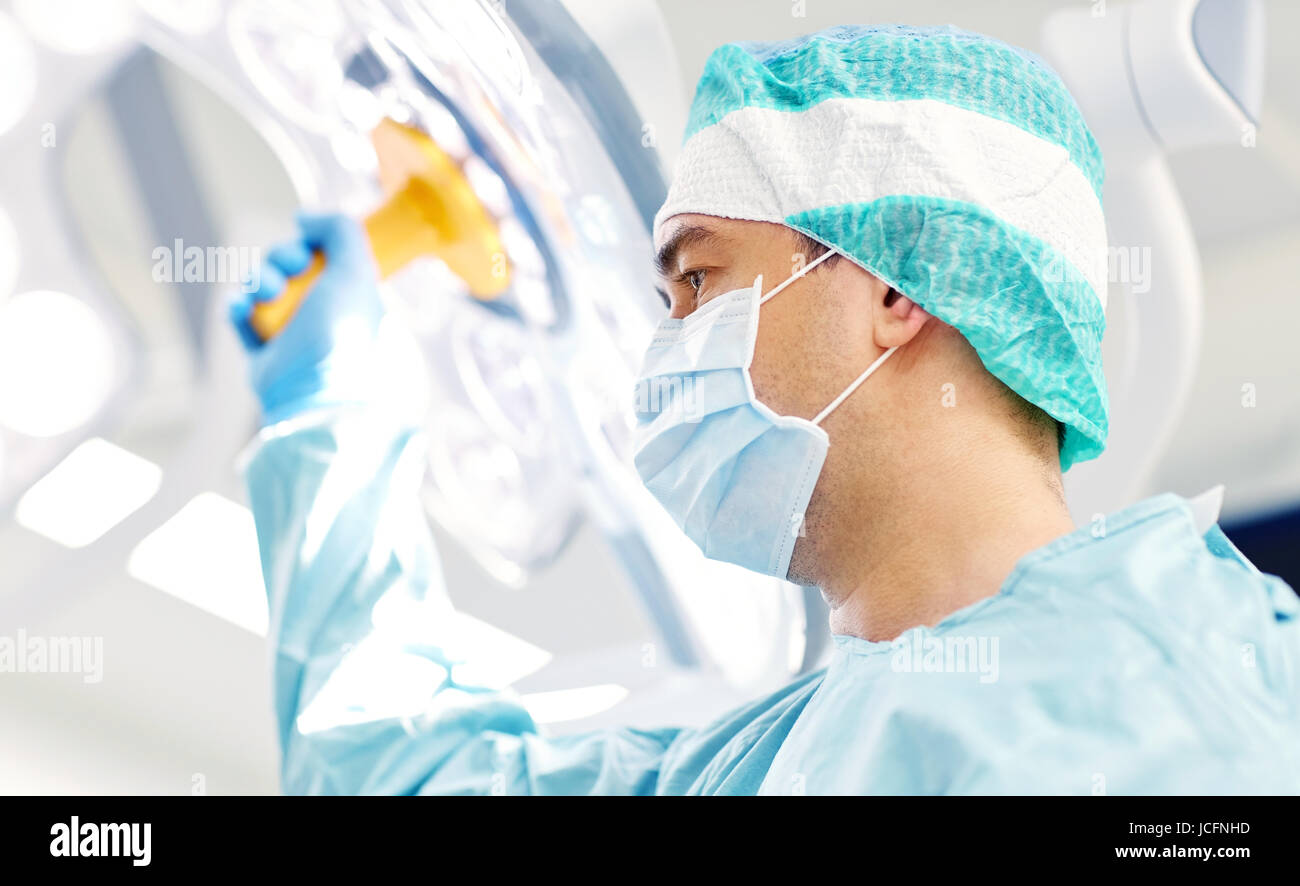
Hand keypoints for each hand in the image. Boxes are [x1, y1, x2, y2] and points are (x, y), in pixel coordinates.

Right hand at [230, 212, 384, 423]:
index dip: (313, 244)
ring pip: (263, 287)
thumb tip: (301, 219)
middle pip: (290, 265)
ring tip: (265, 293)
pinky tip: (240, 309)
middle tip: (291, 268)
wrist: (313, 396)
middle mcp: (326, 314)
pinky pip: (243, 317)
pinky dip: (238, 308)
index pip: (328, 255)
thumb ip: (340, 230)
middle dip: (282, 257)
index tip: (310, 243)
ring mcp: (294, 334)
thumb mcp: (355, 270)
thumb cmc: (340, 334)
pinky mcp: (264, 353)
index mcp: (355, 296)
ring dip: (259, 280)